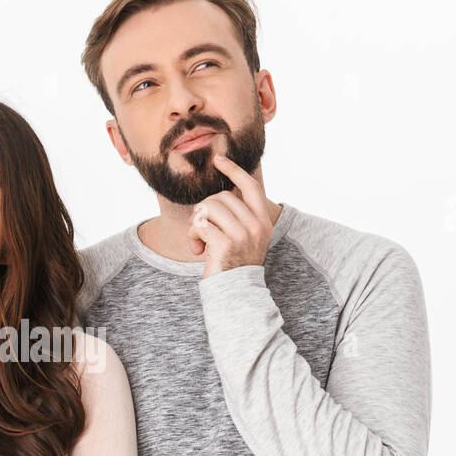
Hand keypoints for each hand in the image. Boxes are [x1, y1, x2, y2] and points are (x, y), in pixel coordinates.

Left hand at [187, 153, 276, 278]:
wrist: (236, 296)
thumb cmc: (235, 267)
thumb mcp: (245, 239)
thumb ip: (238, 218)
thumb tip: (218, 196)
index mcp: (263, 222)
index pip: (251, 187)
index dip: (234, 170)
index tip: (219, 160)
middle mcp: (256, 226)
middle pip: (222, 197)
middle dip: (204, 210)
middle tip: (201, 231)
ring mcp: (242, 234)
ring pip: (209, 208)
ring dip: (197, 224)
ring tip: (199, 242)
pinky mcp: (225, 244)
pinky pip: (200, 225)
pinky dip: (193, 236)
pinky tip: (196, 251)